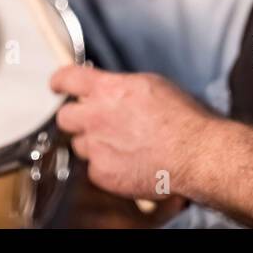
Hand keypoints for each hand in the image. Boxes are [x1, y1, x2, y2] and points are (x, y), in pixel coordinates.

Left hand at [52, 64, 211, 200]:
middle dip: (75, 118)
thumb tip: (112, 91)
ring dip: (93, 144)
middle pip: (64, 116)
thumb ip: (121, 88)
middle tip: (91, 122)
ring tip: (120, 147)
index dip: (60, 82)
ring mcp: (96, 146)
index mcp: (107, 89)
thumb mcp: (151, 86)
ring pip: (79, 145)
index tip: (57, 85)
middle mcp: (95, 116)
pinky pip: (93, 169)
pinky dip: (106, 168)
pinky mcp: (102, 173)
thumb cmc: (182, 119)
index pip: (68, 79)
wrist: (194, 154)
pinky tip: (126, 164)